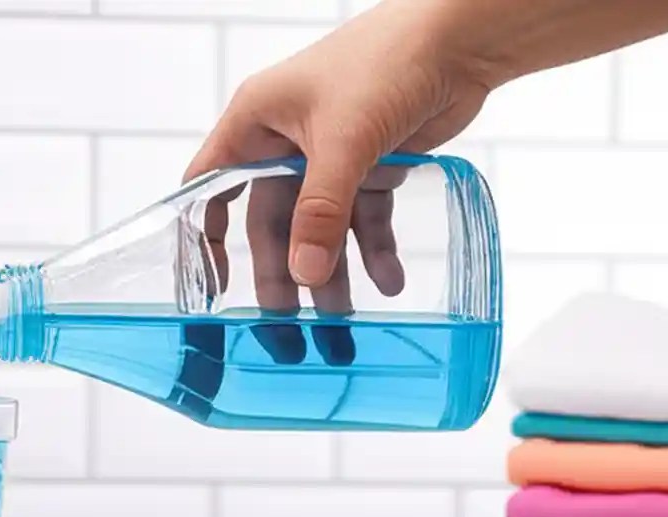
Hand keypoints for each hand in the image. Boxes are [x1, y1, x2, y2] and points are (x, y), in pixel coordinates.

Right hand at [184, 0, 495, 310]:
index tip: (213, 287)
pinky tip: (388, 282)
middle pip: (272, 222)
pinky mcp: (371, 164)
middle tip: (287, 327)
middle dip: (284, 273)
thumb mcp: (342, 141)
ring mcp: (329, 155)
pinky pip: (363, 218)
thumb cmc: (386, 62)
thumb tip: (306, 275)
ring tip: (343, 322)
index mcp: (255, 123)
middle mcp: (285, 142)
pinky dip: (374, 250)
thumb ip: (321, 211)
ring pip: (319, 227)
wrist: (461, 38)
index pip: (211, 186)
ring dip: (331, 272)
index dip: (206, 236)